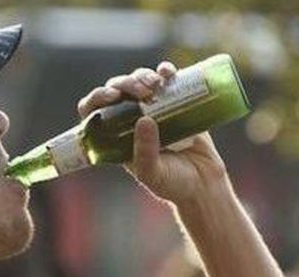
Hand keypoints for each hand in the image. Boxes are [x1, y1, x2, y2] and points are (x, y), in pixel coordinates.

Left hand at [76, 61, 228, 204]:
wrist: (204, 183)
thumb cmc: (172, 184)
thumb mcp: (153, 174)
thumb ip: (145, 153)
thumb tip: (143, 120)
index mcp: (115, 138)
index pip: (94, 112)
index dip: (96, 99)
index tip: (110, 96)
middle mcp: (129, 121)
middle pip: (117, 91)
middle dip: (125, 84)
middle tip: (142, 92)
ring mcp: (152, 109)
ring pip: (139, 82)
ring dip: (143, 76)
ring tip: (155, 85)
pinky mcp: (175, 103)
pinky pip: (165, 80)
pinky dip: (164, 71)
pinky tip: (167, 72)